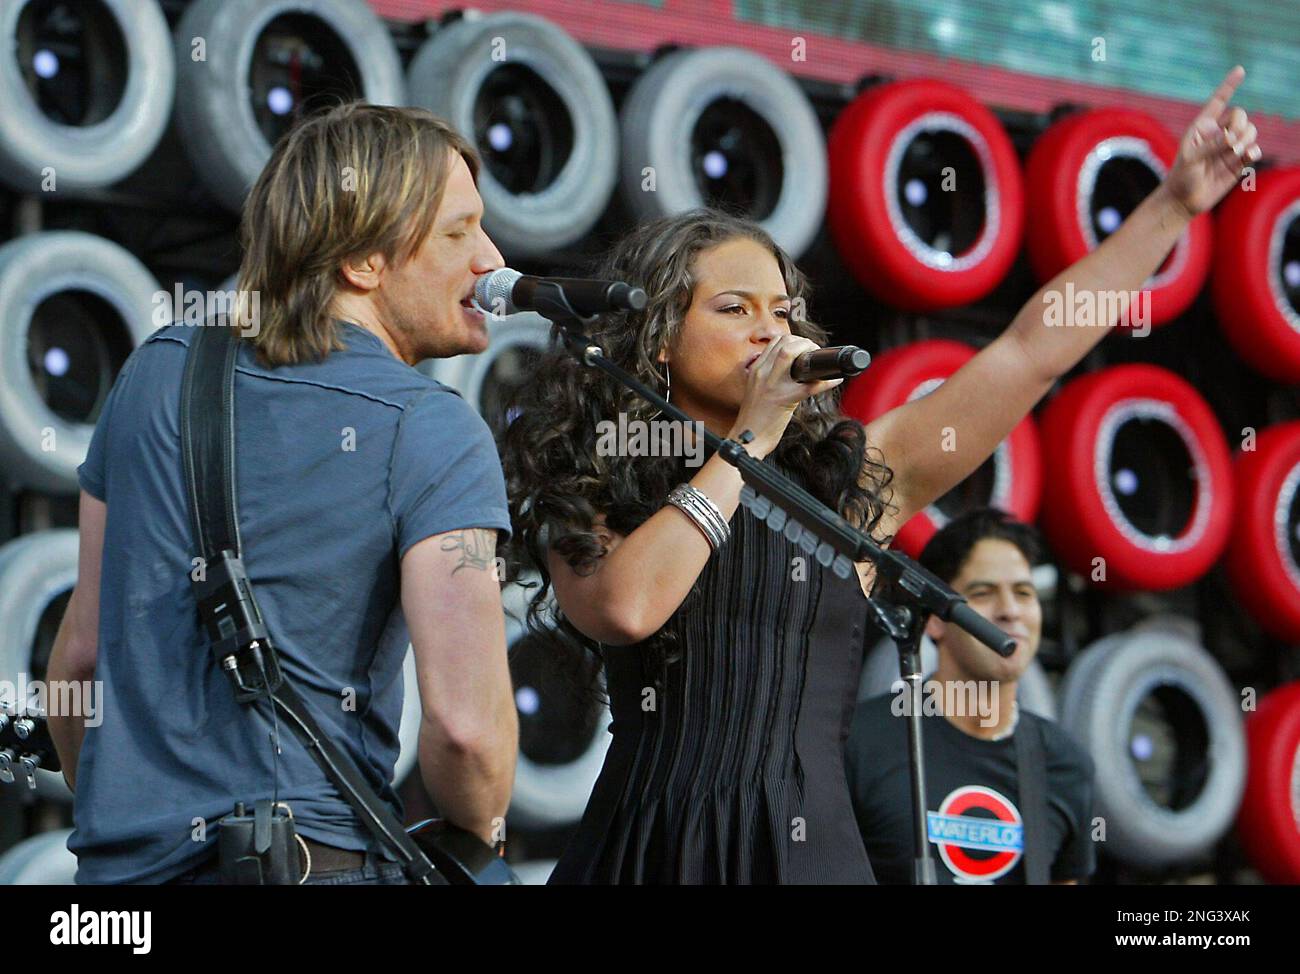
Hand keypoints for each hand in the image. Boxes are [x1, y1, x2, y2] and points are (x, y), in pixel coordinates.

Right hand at [727, 334, 841, 457]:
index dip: (795, 340)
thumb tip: (793, 370)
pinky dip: (825, 381)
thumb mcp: (756, 390)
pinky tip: (835, 380)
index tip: (805, 347)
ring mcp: (771, 386)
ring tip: (821, 363)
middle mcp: (762, 374)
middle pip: (784, 344)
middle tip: (816, 353)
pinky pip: (808, 385)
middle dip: (805, 343)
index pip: (776, 342)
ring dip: (811, 354)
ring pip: (790, 355)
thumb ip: (769, 377)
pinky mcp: (783, 400)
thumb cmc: (755, 419)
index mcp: (756, 370)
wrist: (746, 440)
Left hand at [1164, 65, 1260, 217]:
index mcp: (1202, 126)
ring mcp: (1229, 147)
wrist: (1185, 200)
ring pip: (1249, 131)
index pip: (1218, 101)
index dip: (1229, 85)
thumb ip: (1211, 146)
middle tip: (1231, 140)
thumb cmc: (1182, 177)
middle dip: (1239, 124)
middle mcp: (1218, 133)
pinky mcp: (1238, 162)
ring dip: (1247, 138)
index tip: (1240, 70)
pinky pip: (1253, 150)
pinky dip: (1253, 151)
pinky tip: (1249, 156)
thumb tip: (1234, 140)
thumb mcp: (1191, 159)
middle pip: (1240, 115)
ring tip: (1236, 152)